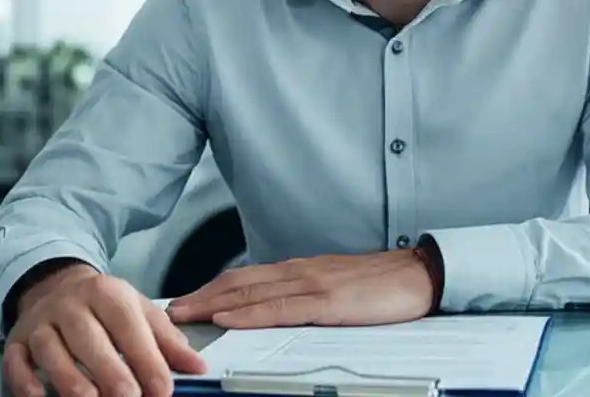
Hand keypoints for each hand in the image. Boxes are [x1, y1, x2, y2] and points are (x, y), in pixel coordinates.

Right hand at [3, 263, 206, 396]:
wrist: (56, 285)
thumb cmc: (105, 307)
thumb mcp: (140, 312)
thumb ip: (168, 341)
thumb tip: (198, 368)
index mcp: (107, 293)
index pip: (128, 327)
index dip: (147, 360)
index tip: (163, 391)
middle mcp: (71, 305)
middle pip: (90, 340)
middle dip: (111, 374)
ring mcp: (40, 323)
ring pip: (52, 352)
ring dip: (72, 382)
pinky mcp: (17, 341)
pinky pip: (16, 362)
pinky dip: (26, 382)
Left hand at [165, 249, 434, 329]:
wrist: (421, 273)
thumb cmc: (383, 285)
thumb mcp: (337, 287)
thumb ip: (306, 296)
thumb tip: (278, 310)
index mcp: (301, 270)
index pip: (245, 277)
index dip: (211, 288)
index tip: (183, 300)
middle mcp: (299, 272)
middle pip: (238, 282)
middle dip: (199, 295)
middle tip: (167, 309)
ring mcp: (312, 285)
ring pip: (251, 293)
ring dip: (211, 303)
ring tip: (181, 315)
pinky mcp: (328, 302)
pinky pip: (280, 309)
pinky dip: (248, 313)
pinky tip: (227, 318)